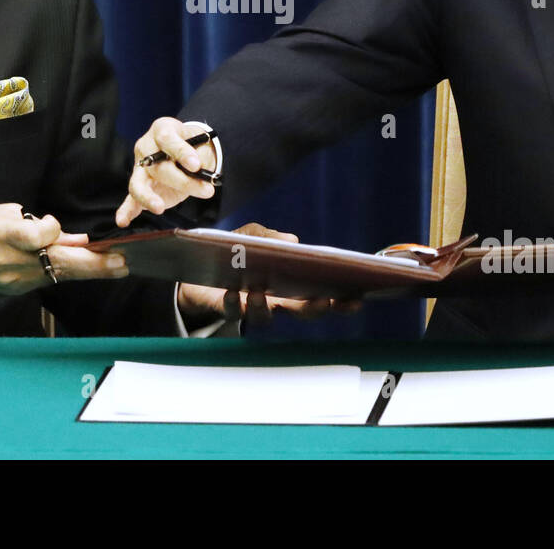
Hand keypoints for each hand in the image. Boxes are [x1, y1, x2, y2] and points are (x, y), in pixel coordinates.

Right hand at [0, 204, 126, 294]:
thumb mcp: (0, 214)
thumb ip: (34, 225)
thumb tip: (66, 236)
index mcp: (5, 233)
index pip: (43, 234)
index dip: (54, 229)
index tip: (55, 225)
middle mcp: (11, 261)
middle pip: (60, 264)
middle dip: (95, 265)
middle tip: (121, 264)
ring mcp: (12, 279)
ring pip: (57, 275)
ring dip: (86, 271)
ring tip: (114, 267)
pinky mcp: (12, 289)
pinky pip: (44, 280)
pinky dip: (63, 273)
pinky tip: (80, 268)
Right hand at [115, 118, 218, 226]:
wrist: (190, 152)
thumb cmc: (194, 146)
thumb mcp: (201, 145)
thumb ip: (199, 159)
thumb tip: (200, 176)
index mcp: (162, 129)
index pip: (166, 139)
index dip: (181, 152)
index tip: (196, 165)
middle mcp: (146, 147)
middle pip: (158, 167)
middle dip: (183, 181)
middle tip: (206, 190)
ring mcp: (140, 168)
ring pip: (138, 184)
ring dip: (148, 198)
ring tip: (160, 208)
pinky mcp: (140, 186)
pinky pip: (131, 199)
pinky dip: (126, 211)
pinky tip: (122, 221)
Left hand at [176, 222, 362, 326]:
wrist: (197, 266)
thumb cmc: (233, 252)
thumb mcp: (251, 236)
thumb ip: (269, 236)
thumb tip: (292, 240)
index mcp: (289, 284)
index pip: (321, 296)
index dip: (341, 301)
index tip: (357, 298)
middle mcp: (275, 300)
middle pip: (301, 312)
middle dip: (314, 308)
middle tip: (322, 299)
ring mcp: (252, 306)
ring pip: (267, 316)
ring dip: (267, 307)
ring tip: (262, 293)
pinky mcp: (227, 308)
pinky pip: (233, 311)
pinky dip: (235, 303)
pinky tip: (234, 293)